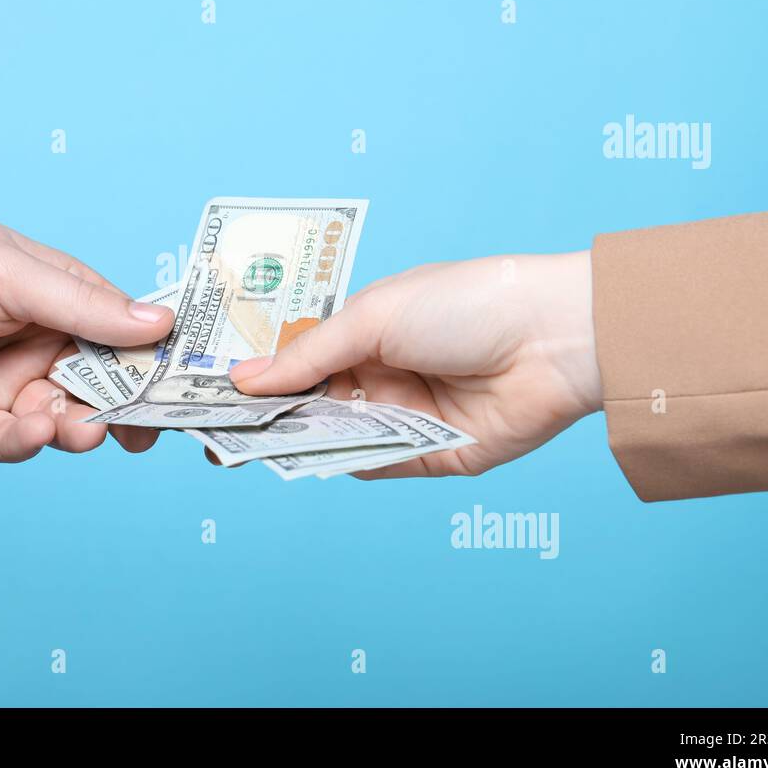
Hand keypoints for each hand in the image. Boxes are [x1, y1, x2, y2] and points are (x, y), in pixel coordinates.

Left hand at [0, 187, 172, 461]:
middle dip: (126, 409)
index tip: (187, 386)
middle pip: (101, 387)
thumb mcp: (14, 272)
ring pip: (61, 420)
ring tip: (85, 426)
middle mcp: (39, 346)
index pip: (124, 337)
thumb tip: (162, 324)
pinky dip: (29, 441)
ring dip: (79, 426)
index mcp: (60, 300)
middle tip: (148, 428)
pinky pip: (10, 442)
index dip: (155, 362)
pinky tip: (35, 428)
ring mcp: (3, 386)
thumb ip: (86, 305)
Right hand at [229, 252, 602, 478]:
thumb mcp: (373, 316)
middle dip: (267, 416)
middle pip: (312, 403)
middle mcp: (383, 375)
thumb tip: (245, 378)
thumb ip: (308, 354)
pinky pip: (376, 464)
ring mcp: (406, 416)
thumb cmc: (465, 303)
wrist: (554, 338)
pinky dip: (344, 462)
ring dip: (297, 441)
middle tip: (214, 430)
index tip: (212, 389)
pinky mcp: (433, 455)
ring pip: (337, 437)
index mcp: (368, 332)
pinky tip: (308, 458)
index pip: (301, 358)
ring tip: (246, 445)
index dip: (260, 373)